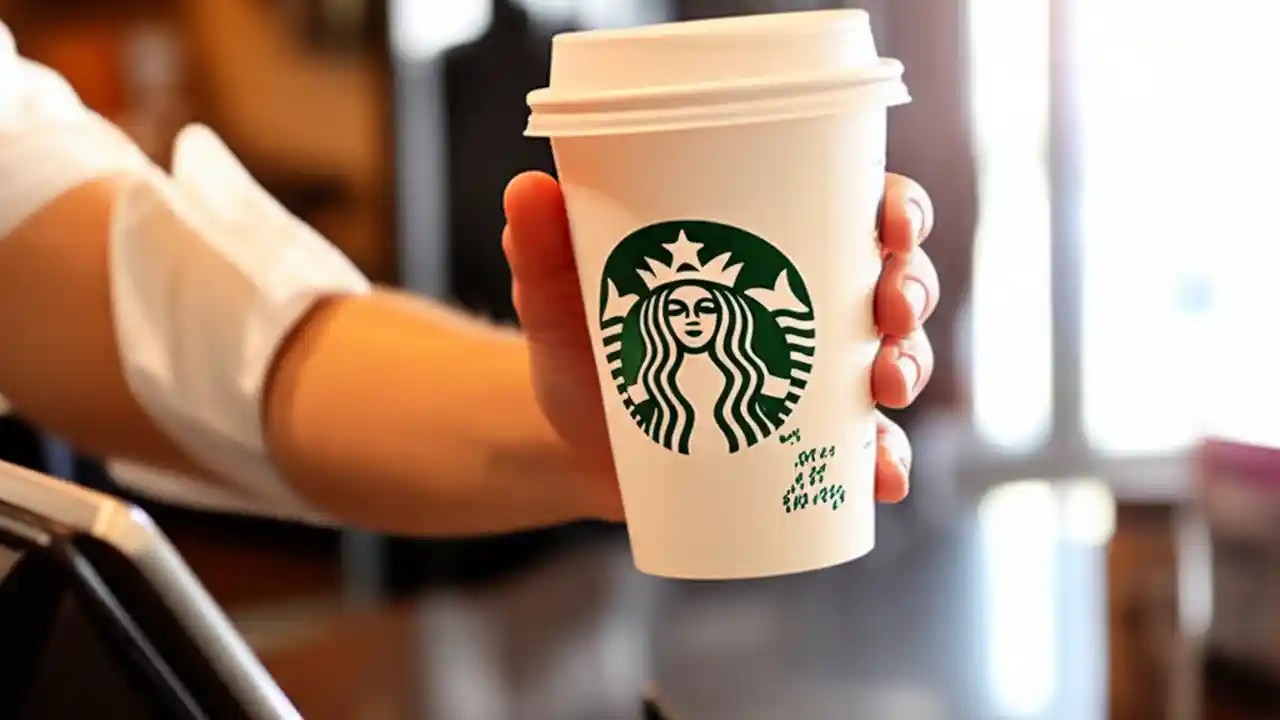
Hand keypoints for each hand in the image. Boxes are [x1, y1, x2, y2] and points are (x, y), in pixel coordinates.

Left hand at [503, 172, 937, 518]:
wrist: (568, 446)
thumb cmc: (576, 352)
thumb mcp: (557, 300)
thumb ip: (542, 249)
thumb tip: (528, 188)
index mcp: (765, 248)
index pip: (853, 208)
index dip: (895, 212)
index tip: (891, 228)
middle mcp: (802, 309)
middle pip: (891, 282)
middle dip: (911, 292)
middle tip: (890, 314)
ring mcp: (809, 380)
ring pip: (893, 360)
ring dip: (910, 367)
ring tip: (885, 388)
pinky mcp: (799, 445)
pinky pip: (863, 452)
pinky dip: (885, 463)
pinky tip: (883, 477)